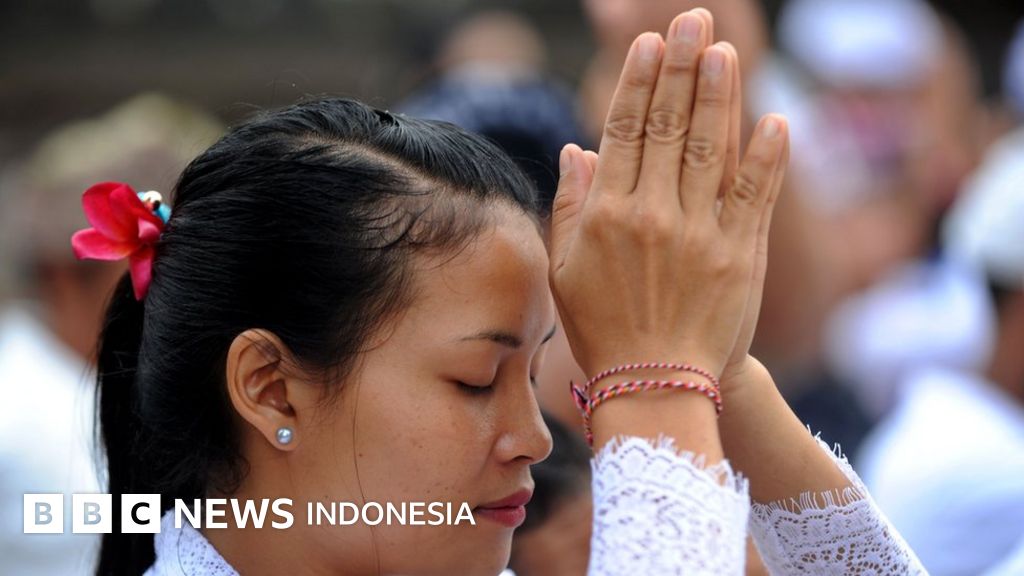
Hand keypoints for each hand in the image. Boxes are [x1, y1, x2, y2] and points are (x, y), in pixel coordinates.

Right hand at [548, 9, 788, 381]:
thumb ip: (571, 206)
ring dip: (717, 95)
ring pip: (708, 149)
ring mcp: (700, 234)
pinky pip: (754, 194)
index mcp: (607, 216)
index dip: (636, 81)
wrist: (657, 385)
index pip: (622, 131)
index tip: (648, 43)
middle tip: (690, 20)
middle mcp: (652, 216)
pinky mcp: (740, 255)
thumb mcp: (565, 271)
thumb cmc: (603, 327)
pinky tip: (773, 118)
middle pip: (666, 126)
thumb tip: (577, 149)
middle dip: (679, 67)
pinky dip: (765, 155)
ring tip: (723, 49)